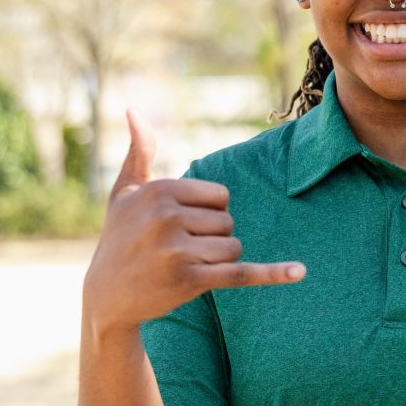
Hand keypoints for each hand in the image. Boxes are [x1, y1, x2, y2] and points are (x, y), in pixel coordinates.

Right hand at [83, 110, 305, 331]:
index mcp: (160, 190)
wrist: (105, 297)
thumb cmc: (120, 238)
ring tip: (183, 265)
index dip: (208, 212)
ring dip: (218, 260)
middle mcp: (167, 217)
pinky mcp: (190, 280)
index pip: (221, 196)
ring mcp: (178, 250)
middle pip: (228, 221)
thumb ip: (139, 152)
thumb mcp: (124, 193)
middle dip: (212, 237)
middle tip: (176, 249)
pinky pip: (240, 272)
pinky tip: (299, 272)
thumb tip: (134, 108)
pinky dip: (272, 274)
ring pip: (234, 247)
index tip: (179, 225)